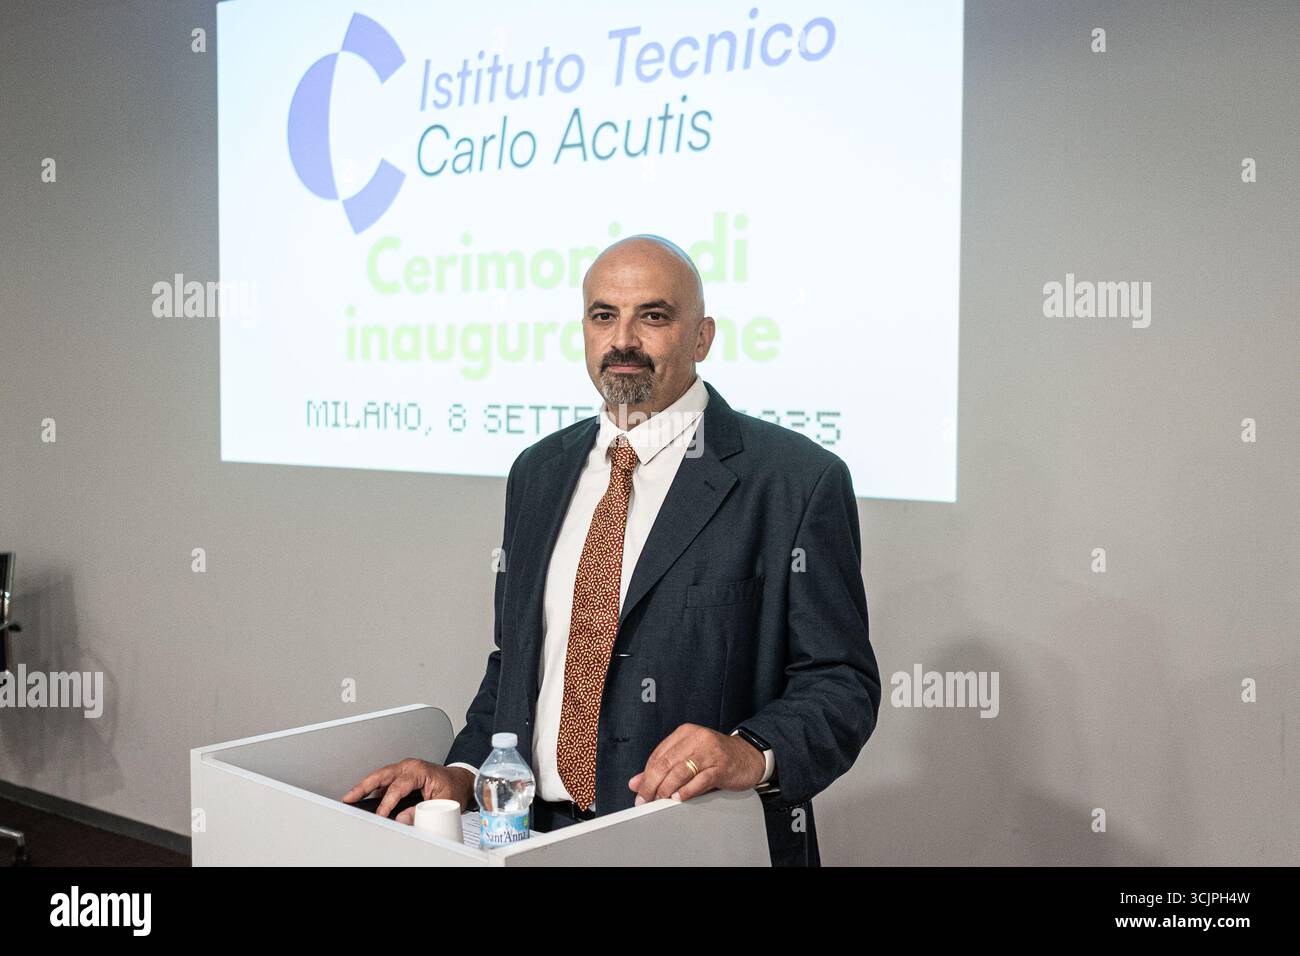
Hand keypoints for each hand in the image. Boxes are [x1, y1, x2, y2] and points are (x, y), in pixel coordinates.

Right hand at [341, 759, 475, 823]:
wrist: (461, 781)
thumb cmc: (454, 788)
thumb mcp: (443, 802)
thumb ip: (422, 812)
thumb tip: (401, 819)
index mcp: (420, 770)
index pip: (398, 787)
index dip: (387, 803)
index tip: (380, 815)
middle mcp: (410, 766)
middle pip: (382, 775)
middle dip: (363, 786)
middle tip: (349, 797)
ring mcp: (405, 769)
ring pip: (380, 776)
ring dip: (365, 786)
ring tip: (350, 797)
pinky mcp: (402, 775)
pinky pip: (384, 780)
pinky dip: (373, 787)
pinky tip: (364, 796)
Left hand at [627, 723, 764, 805]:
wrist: (749, 756)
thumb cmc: (717, 757)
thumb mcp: (689, 757)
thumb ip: (663, 768)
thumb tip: (636, 782)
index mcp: (685, 733)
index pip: (658, 755)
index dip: (645, 775)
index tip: (639, 791)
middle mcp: (697, 738)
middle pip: (666, 763)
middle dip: (652, 784)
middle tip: (645, 799)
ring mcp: (710, 751)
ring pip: (680, 771)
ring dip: (666, 789)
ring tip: (660, 800)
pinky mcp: (722, 765)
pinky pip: (700, 779)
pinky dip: (687, 791)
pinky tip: (679, 798)